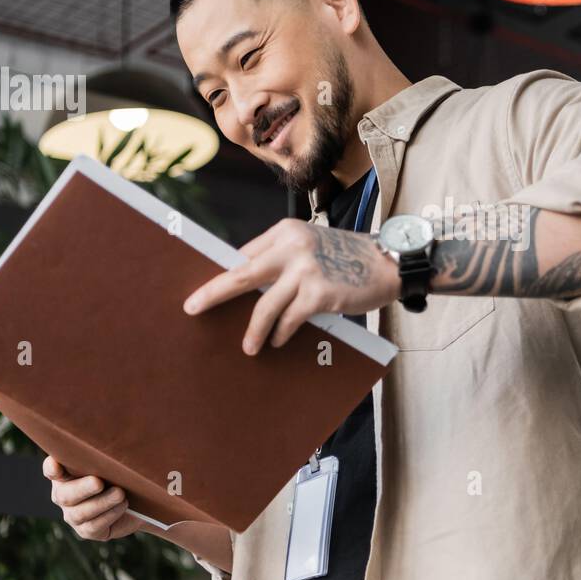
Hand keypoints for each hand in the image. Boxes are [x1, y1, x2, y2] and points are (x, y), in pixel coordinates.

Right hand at [44, 455, 141, 541]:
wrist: (138, 501)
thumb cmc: (123, 473)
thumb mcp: (116, 461)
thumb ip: (108, 452)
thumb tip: (120, 429)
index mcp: (66, 473)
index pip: (51, 470)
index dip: (51, 468)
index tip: (56, 464)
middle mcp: (64, 494)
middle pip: (65, 494)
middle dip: (83, 488)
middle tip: (99, 482)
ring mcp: (73, 514)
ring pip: (80, 513)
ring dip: (102, 503)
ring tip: (120, 494)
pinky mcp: (87, 530)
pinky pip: (93, 526)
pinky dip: (109, 515)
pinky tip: (122, 506)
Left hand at [182, 218, 399, 354]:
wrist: (388, 262)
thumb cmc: (349, 257)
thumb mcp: (312, 245)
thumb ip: (284, 259)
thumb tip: (252, 286)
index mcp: (285, 232)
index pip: (245, 255)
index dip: (225, 275)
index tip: (207, 289)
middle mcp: (291, 246)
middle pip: (240, 274)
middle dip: (213, 293)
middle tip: (192, 308)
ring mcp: (305, 270)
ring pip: (264, 306)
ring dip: (253, 330)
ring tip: (248, 347)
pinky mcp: (319, 293)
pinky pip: (289, 319)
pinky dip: (281, 333)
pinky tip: (279, 341)